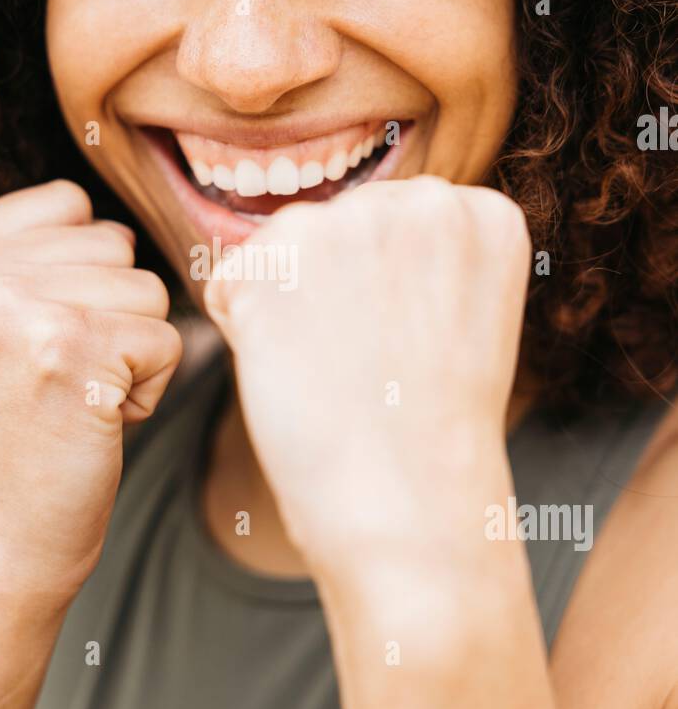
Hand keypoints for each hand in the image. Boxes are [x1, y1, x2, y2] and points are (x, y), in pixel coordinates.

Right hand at [0, 180, 181, 605]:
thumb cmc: (11, 436)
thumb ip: (27, 256)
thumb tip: (119, 213)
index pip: (68, 205)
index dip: (80, 278)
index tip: (33, 346)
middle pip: (113, 243)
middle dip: (109, 315)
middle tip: (55, 382)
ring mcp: (8, 306)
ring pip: (146, 287)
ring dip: (132, 350)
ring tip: (73, 400)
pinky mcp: (67, 349)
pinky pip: (167, 337)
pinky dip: (150, 388)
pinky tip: (94, 424)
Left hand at [204, 176, 529, 580]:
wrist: (410, 510)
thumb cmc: (429, 435)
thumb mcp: (459, 317)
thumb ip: (415, 254)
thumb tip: (335, 224)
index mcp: (481, 212)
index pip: (391, 220)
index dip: (379, 292)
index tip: (409, 350)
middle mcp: (423, 199)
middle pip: (333, 224)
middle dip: (328, 289)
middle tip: (368, 368)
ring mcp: (347, 222)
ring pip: (278, 247)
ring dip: (283, 306)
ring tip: (334, 372)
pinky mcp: (272, 261)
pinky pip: (228, 283)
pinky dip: (242, 332)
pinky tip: (294, 376)